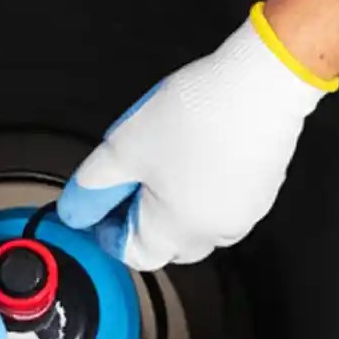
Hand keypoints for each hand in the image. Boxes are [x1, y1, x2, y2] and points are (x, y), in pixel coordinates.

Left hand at [57, 5, 333, 269]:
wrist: (262, 83)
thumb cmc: (195, 116)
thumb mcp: (124, 149)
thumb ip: (92, 186)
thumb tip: (74, 213)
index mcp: (178, 231)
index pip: (135, 255)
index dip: (110, 235)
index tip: (100, 208)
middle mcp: (215, 232)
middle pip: (168, 245)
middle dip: (143, 223)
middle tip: (128, 186)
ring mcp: (246, 212)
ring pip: (198, 225)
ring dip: (174, 208)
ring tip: (162, 165)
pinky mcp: (265, 189)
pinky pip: (224, 204)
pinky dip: (204, 191)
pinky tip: (196, 155)